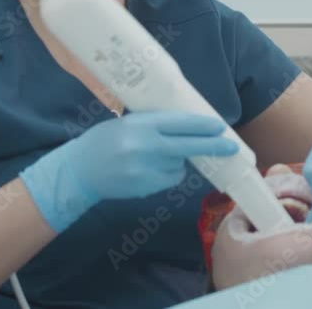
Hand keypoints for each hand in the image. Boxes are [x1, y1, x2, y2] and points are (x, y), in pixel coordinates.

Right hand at [20, 111, 238, 232]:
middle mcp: (146, 147)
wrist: (80, 170)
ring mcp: (146, 170)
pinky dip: (166, 174)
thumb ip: (155, 125)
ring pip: (179, 166)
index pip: (180, 124)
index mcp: (142, 125)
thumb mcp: (128, 123)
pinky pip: (169, 179)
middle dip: (212, 146)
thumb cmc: (105, 140)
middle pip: (188, 146)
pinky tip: (146, 170)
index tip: (219, 127)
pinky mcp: (145, 188)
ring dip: (177, 161)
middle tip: (231, 147)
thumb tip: (189, 126)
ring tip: (152, 156)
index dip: (202, 126)